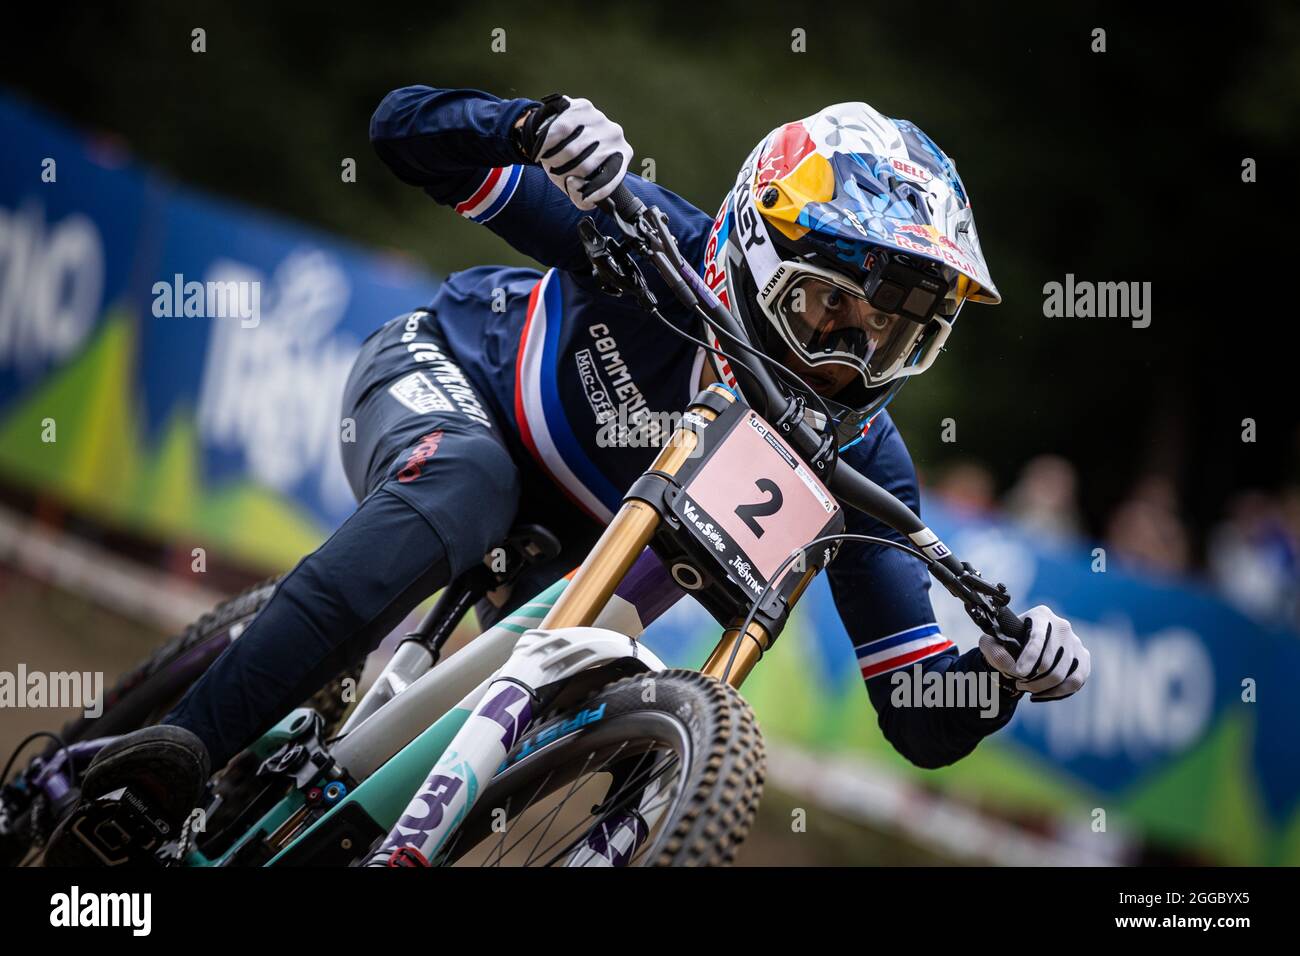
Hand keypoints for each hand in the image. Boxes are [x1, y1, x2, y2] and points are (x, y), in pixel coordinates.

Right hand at [516, 94, 631, 209]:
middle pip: (585, 167)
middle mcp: (615, 135)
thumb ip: (582, 195)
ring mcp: (600, 119)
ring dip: (553, 161)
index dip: (593, 192)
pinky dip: (547, 144)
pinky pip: (560, 131)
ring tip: (549, 160)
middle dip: (564, 174)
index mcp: (622, 155)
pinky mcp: (582, 107)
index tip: (580, 195)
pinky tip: (543, 148)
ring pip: (571, 150)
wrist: (561, 127)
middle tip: (554, 172)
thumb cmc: (573, 158)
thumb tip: (577, 186)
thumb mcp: (581, 180)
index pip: (610, 179)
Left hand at [979, 605, 1089, 700]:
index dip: (1029, 657)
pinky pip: (1076, 681)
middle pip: (1049, 661)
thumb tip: (1011, 666)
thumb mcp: (992, 643)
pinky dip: (1059, 692)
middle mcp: (1062, 625)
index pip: (1038, 637)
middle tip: (1017, 682)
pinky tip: (1042, 695)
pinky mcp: (1083, 657)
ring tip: (1026, 688)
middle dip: (1031, 678)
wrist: (1022, 646)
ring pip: (1062, 674)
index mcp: (1040, 615)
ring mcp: (1075, 641)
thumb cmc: (1006, 642)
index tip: (1018, 673)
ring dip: (1041, 686)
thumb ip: (994, 651)